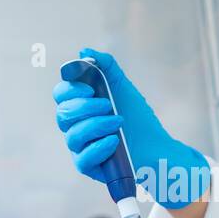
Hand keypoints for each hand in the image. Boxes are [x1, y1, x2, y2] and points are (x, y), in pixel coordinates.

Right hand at [54, 48, 209, 209]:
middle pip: (63, 114)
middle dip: (86, 107)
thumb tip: (84, 51)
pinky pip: (82, 158)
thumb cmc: (138, 119)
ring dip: (97, 126)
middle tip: (109, 105)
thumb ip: (105, 67)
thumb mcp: (123, 87)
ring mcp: (80, 147)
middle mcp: (76, 126)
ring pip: (73, 136)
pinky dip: (98, 147)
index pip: (61, 94)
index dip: (70, 89)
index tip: (90, 89)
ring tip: (118, 123)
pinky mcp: (88, 166)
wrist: (157, 148)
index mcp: (80, 105)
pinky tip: (114, 141)